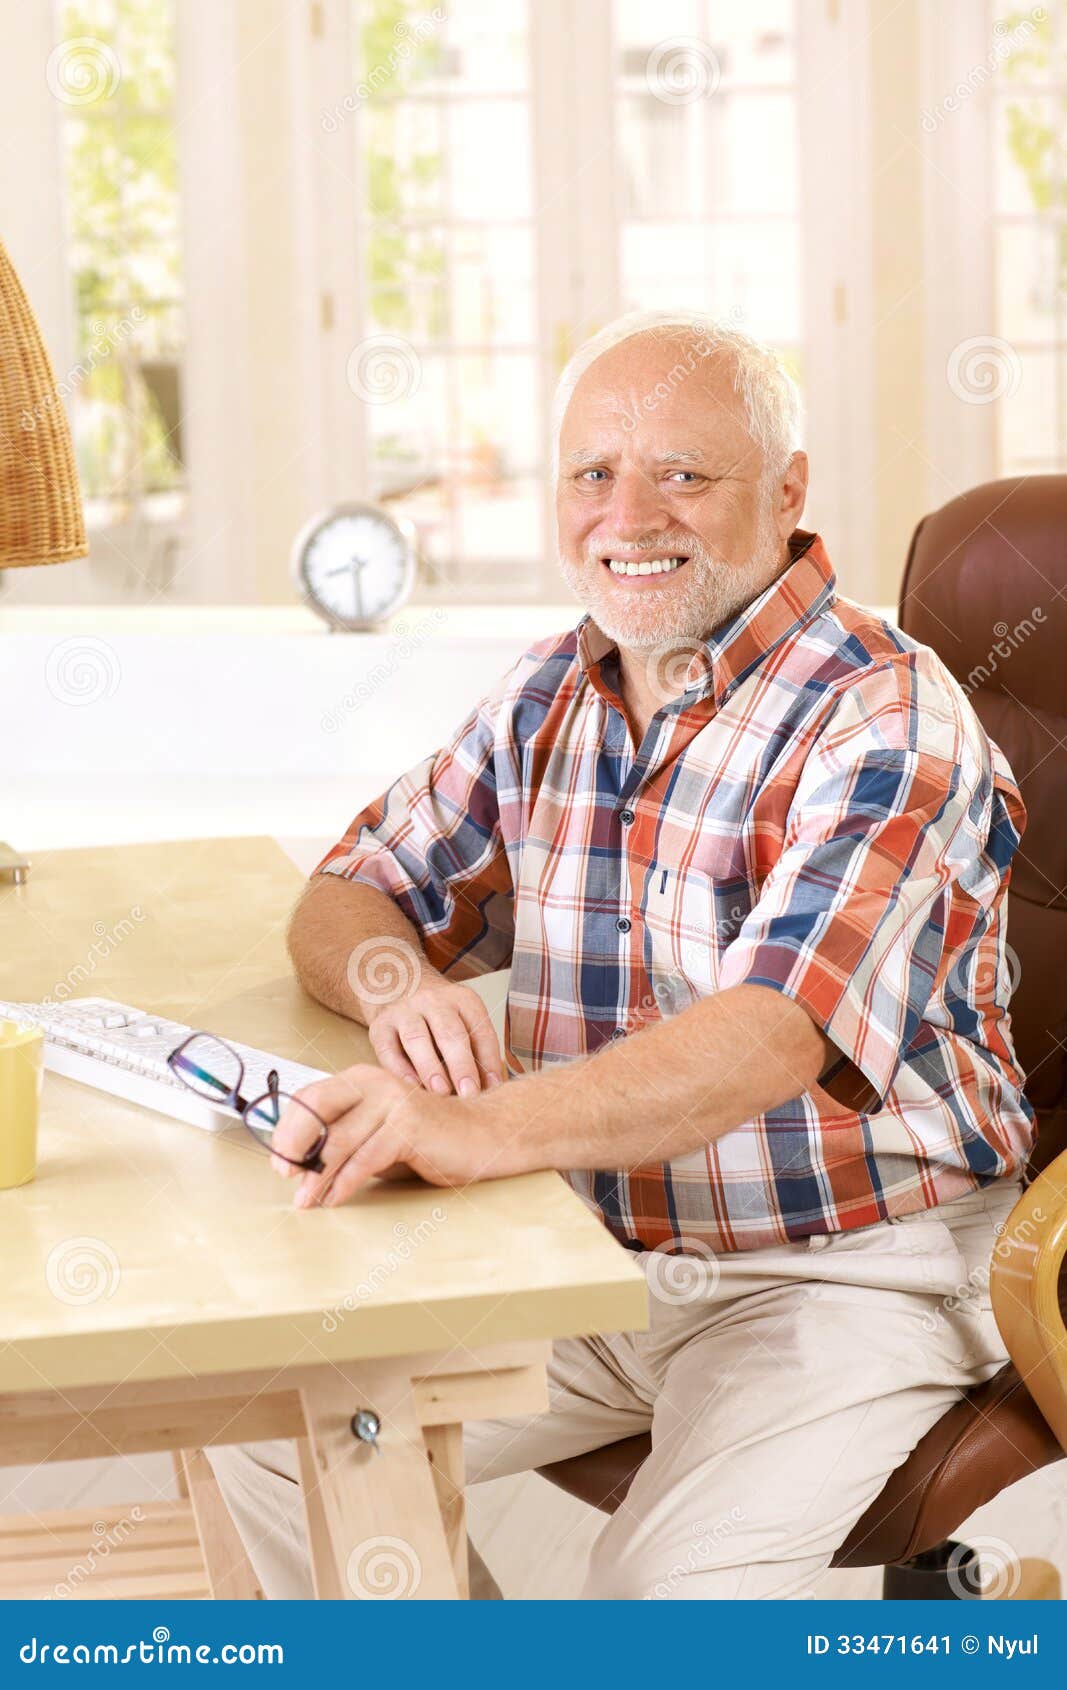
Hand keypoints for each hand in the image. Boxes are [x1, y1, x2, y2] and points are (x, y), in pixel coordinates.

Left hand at [270, 1064, 518, 1208]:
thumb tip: (300, 1163)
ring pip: (339, 1140)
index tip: (280, 1160)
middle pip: (316, 1109)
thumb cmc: (428, 1137)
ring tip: (305, 1199)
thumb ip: (346, 1137)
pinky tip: (335, 1199)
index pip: (310, 1097)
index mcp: (361, 1079)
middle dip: (294, 1145)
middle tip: (286, 1175)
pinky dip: (345, 1183)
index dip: (288, 1129)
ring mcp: (393, 1102)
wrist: (482, 1134)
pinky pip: (366, 1158)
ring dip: (316, 1175)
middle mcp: (374, 1083)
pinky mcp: (409, 1126)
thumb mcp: (378, 1131)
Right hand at [358, 971, 505, 1098]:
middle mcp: (433, 1001)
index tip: (494, 1087)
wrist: (394, 979)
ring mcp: (404, 1010)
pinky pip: (388, 1049)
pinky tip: (412, 1087)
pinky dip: (400, 1070)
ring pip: (417, 1038)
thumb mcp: (460, 1016)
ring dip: (430, 1067)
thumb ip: (475, 1047)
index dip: (488, 1060)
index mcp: (462, 999)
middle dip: (461, 1065)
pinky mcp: (379, 1025)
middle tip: (470, 1093)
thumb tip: (490, 1086)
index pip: (480, 1031)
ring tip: (441, 1093)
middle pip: (450, 1033)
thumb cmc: (435, 1010)